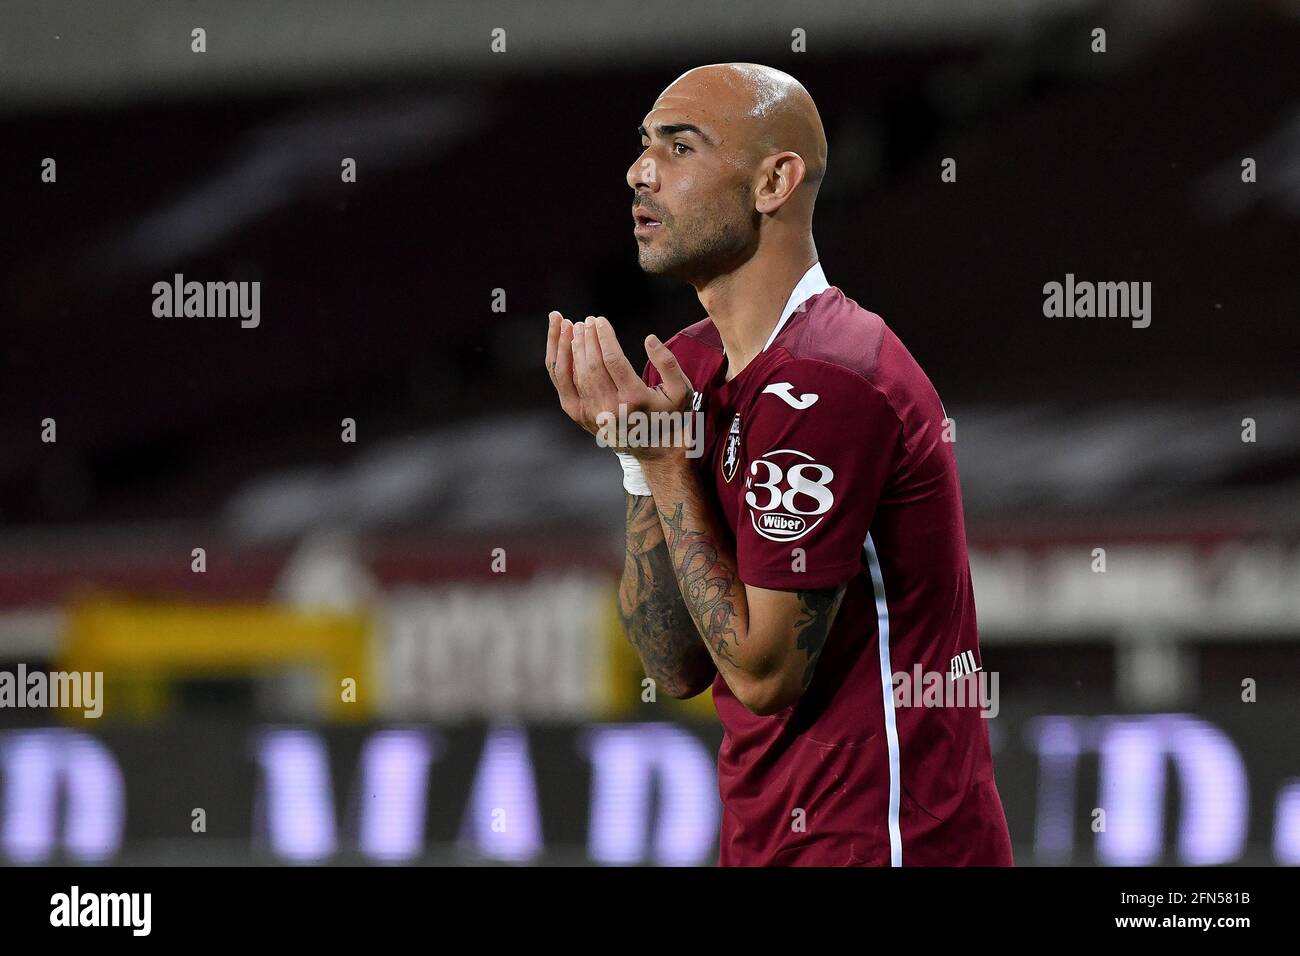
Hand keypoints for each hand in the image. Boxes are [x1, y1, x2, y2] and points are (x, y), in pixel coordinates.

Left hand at [545, 311, 694, 458]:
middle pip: (592, 365)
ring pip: (575, 373)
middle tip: (587, 320)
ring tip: (570, 325)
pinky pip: (563, 385)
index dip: (604, 337)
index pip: (614, 361)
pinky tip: (560, 344)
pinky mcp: (579, 415)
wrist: (654, 450)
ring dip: (570, 346)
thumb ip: (668, 363)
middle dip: (587, 338)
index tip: (600, 320)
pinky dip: (559, 362)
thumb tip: (649, 339)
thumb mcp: (681, 390)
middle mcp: (610, 409)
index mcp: (634, 399)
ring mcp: (591, 414)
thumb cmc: (669, 415)